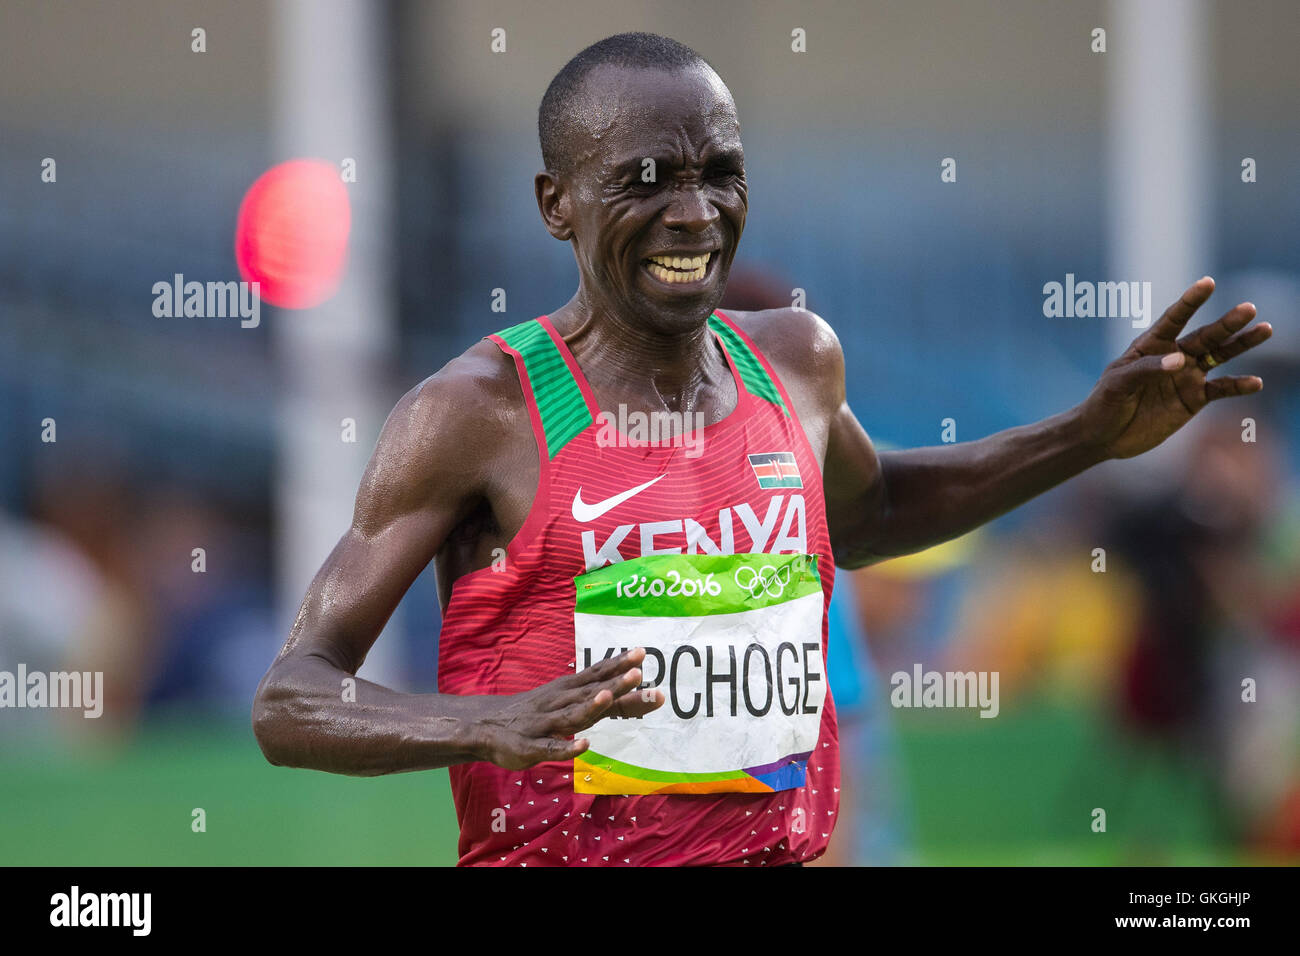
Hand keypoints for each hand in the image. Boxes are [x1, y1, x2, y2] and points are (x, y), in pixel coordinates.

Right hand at [471, 647, 663, 769]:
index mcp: (568, 690)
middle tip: (638, 672)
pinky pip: (551, 748)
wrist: (485, 725)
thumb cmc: (537, 714)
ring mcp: (544, 724)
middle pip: (590, 692)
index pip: (596, 674)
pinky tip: (584, 744)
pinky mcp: (530, 747)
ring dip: (590, 706)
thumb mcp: (569, 704)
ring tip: (608, 696)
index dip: (618, 665)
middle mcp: (558, 702)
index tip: (642, 653)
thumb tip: (640, 692)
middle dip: (614, 683)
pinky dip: (567, 747)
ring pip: (571, 715)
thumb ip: (604, 701)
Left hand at [1077, 276, 1271, 459]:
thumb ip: (1147, 369)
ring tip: (1265, 329)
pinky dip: (1238, 386)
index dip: (1190, 302)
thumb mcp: (1118, 384)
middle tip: (1249, 308)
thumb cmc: (1104, 403)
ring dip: (1241, 344)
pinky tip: (1255, 383)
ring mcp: (1186, 376)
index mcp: (1151, 344)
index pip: (1173, 319)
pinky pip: (1221, 389)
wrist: (1104, 435)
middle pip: (1205, 336)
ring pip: (1219, 356)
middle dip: (1227, 323)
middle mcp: (1174, 355)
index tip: (1208, 283)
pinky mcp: (1194, 399)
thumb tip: (1181, 360)